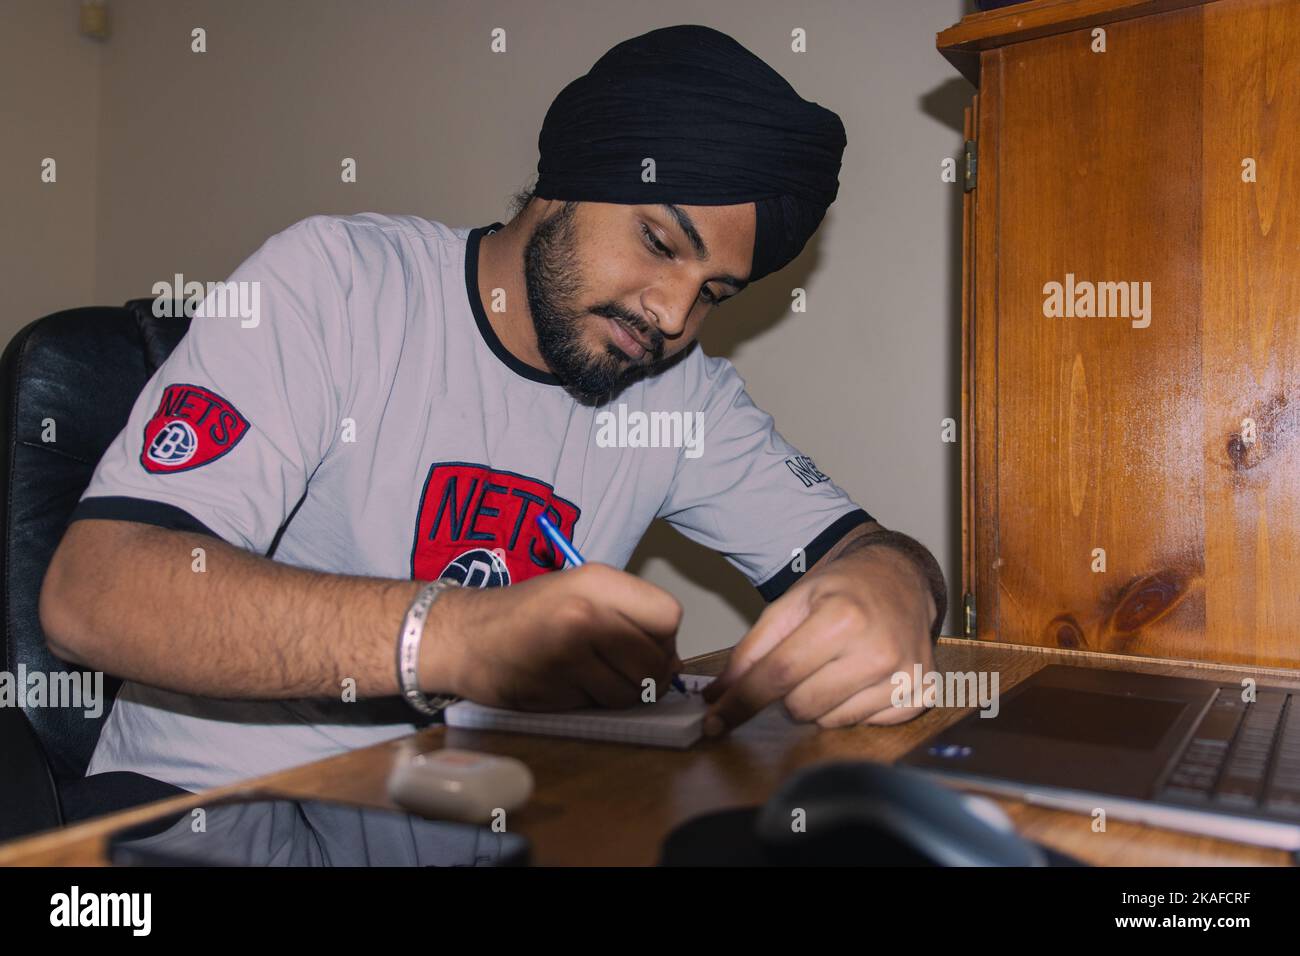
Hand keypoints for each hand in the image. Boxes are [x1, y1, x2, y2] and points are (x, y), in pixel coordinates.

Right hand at [425, 564, 682, 710]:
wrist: (464, 635)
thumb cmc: (526, 613)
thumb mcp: (581, 590)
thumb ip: (629, 615)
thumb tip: (672, 661)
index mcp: (598, 581)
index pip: (669, 617)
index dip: (664, 639)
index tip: (647, 646)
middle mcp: (586, 613)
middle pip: (655, 662)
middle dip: (647, 675)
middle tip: (620, 670)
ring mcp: (569, 653)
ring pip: (631, 693)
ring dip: (618, 694)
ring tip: (589, 676)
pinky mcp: (554, 687)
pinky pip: (597, 707)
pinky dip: (589, 703)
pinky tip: (565, 684)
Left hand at [702, 546, 935, 733]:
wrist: (901, 580)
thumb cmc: (843, 590)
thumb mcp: (791, 604)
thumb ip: (751, 649)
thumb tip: (718, 695)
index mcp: (843, 618)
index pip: (779, 674)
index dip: (742, 700)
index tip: (715, 721)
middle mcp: (879, 651)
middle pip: (802, 705)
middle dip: (787, 693)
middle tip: (801, 664)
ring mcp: (904, 678)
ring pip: (829, 721)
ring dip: (819, 702)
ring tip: (834, 666)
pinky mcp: (919, 698)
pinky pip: (862, 725)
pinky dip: (849, 708)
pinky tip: (859, 677)